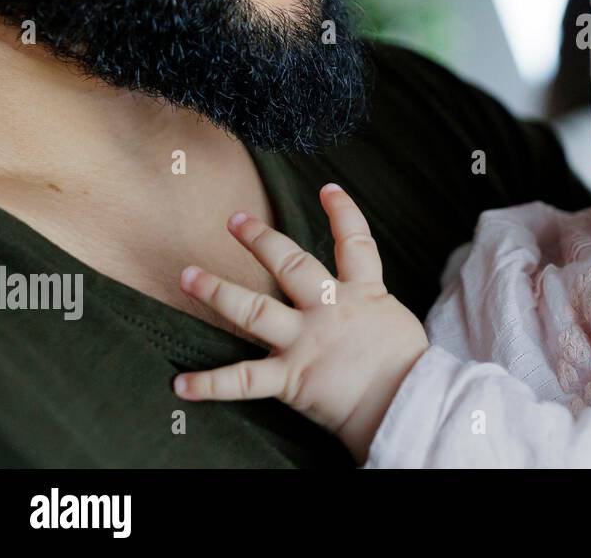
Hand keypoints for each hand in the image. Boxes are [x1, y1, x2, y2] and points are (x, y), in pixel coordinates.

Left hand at [172, 183, 428, 462]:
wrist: (407, 401)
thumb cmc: (409, 367)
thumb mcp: (395, 323)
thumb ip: (373, 309)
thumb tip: (367, 308)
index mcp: (364, 293)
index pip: (355, 242)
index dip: (343, 212)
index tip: (328, 189)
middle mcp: (330, 309)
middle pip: (291, 265)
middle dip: (261, 239)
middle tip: (235, 220)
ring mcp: (307, 341)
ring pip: (254, 310)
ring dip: (217, 291)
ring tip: (188, 276)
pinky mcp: (291, 377)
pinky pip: (243, 379)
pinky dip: (210, 384)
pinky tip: (181, 384)